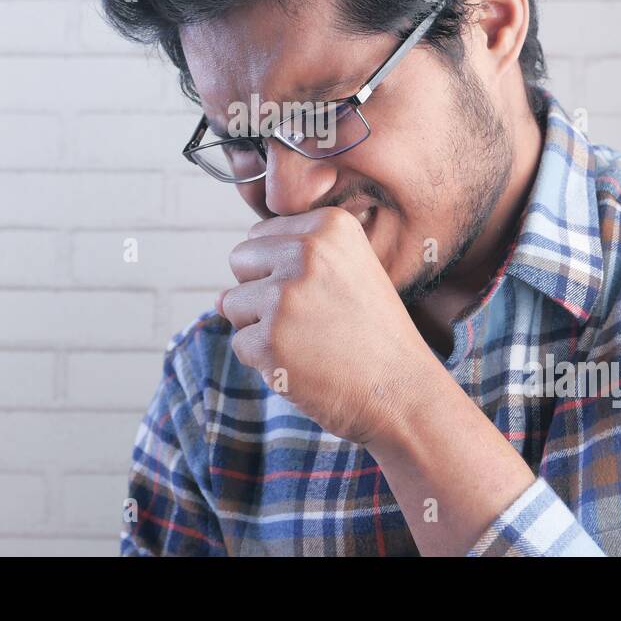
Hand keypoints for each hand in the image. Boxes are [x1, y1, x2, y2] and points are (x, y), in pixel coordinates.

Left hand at [216, 206, 441, 446]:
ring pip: (231, 303)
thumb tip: (218, 298)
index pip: (261, 235)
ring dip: (259, 327)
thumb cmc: (374, 335)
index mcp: (330, 226)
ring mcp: (285, 297)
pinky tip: (304, 366)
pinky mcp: (269, 341)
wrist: (402, 393)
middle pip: (240, 261)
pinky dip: (265, 361)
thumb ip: (286, 266)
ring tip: (309, 342)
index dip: (282, 270)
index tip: (322, 294)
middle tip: (310, 320)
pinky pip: (240, 344)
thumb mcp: (349, 274)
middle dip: (261, 292)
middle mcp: (306, 252)